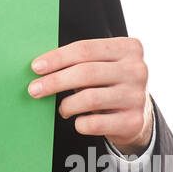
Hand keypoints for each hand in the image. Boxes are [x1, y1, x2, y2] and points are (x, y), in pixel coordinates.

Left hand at [26, 37, 151, 153]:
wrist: (137, 116)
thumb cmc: (109, 85)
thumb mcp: (102, 66)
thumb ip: (79, 62)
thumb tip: (40, 67)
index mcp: (128, 48)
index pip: (85, 49)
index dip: (57, 58)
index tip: (36, 67)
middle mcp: (137, 70)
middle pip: (85, 72)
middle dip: (55, 81)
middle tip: (34, 89)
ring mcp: (137, 96)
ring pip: (89, 98)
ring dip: (67, 105)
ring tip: (62, 108)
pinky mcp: (134, 121)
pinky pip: (95, 123)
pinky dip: (80, 123)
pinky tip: (78, 121)